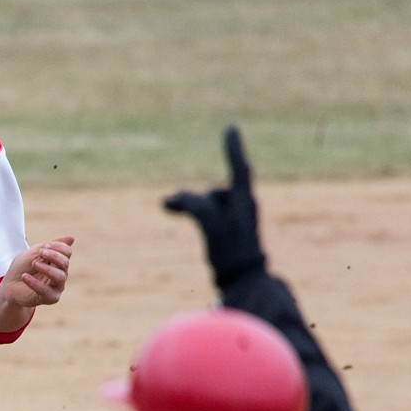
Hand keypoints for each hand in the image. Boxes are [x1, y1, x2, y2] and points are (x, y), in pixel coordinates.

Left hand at [4, 236, 73, 306]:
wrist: (10, 284)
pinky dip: (35, 283)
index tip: (44, 246)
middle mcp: (61, 274)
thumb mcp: (34, 253)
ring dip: (47, 268)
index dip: (58, 247)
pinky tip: (25, 276)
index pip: (67, 252)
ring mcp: (57, 287)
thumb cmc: (23, 267)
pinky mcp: (50, 298)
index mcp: (58, 262)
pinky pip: (46, 291)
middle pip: (65, 263)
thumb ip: (51, 246)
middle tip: (41, 252)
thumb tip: (72, 238)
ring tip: (34, 263)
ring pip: (60, 276)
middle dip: (54, 256)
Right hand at [163, 126, 266, 287]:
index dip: (233, 148)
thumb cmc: (231, 251)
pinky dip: (191, 213)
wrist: (244, 281)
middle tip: (166, 204)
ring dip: (189, 205)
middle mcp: (243, 207)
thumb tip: (172, 200)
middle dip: (191, 196)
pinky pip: (207, 215)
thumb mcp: (210, 222)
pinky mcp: (228, 235)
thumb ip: (193, 205)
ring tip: (167, 207)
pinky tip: (177, 216)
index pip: (239, 167)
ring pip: (208, 203)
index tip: (231, 129)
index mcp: (245, 200)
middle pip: (214, 191)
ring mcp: (236, 221)